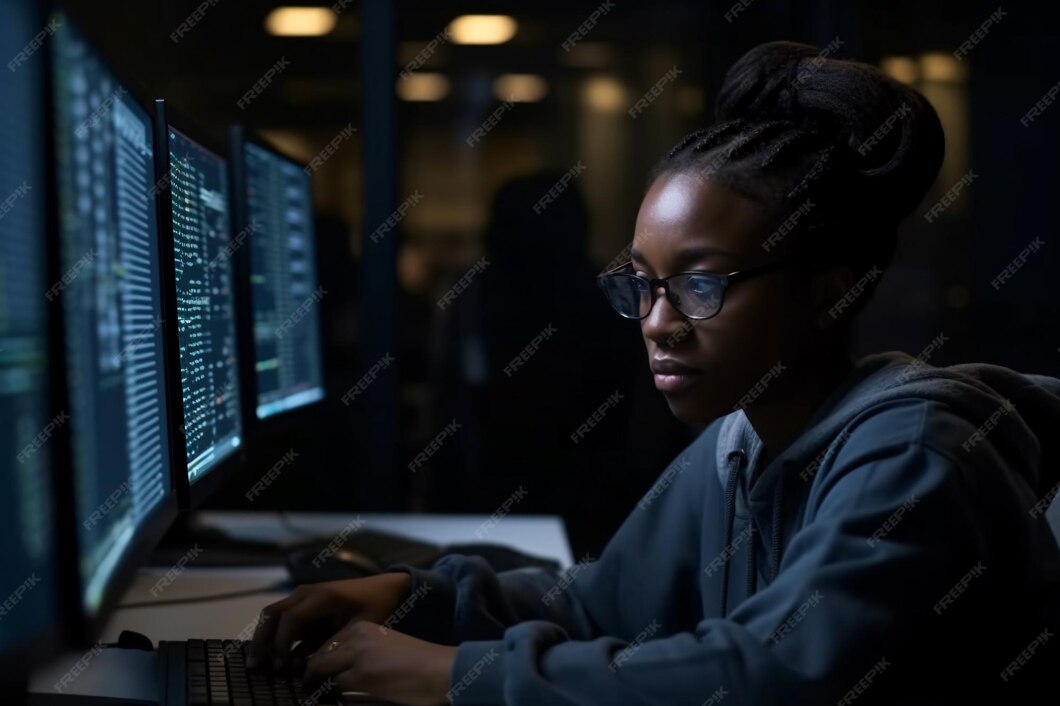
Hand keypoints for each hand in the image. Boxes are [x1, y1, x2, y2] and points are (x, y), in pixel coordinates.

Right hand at [249, 572, 411, 670]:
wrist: (384, 588)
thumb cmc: (375, 606)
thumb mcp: (360, 628)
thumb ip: (335, 644)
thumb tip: (310, 667)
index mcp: (322, 596)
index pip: (290, 618)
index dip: (281, 642)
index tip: (281, 666)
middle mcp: (307, 594)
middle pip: (272, 614)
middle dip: (261, 640)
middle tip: (255, 666)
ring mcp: (303, 597)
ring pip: (272, 615)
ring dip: (263, 639)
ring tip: (258, 665)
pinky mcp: (304, 605)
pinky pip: (282, 620)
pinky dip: (274, 637)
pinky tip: (273, 658)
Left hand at [304, 620, 456, 705]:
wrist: (441, 670)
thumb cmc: (418, 664)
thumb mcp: (384, 649)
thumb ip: (360, 654)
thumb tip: (333, 673)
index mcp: (364, 626)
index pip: (326, 646)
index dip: (319, 665)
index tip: (318, 679)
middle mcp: (357, 634)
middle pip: (319, 657)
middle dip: (313, 676)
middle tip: (314, 692)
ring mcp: (358, 652)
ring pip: (321, 671)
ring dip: (320, 687)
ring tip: (321, 697)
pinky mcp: (362, 673)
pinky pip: (334, 687)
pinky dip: (331, 696)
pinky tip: (336, 701)